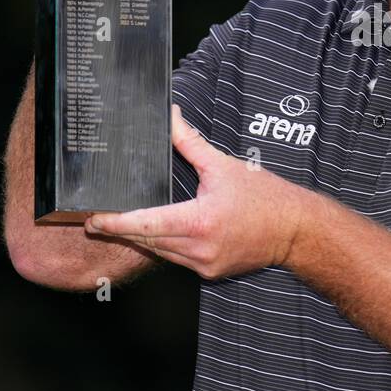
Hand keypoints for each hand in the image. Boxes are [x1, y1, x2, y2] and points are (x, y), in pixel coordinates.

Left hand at [84, 105, 304, 279]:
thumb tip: (171, 118)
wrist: (295, 230)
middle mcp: (199, 248)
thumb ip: (191, 143)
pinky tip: (164, 233)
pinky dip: (168, 246)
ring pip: (161, 252)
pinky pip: (179, 259)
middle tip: (99, 219)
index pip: (146, 224)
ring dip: (144, 238)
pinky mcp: (211, 272)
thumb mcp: (224, 166)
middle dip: (123, 230)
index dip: (116, 223)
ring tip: (124, 225)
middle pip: (148, 240)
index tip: (94, 220)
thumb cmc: (265, 197)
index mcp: (200, 221)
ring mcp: (205, 264)